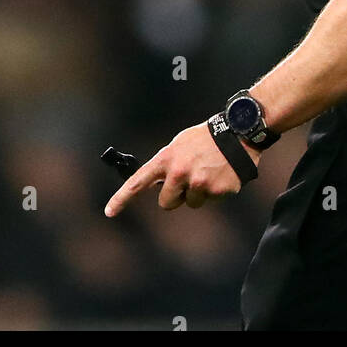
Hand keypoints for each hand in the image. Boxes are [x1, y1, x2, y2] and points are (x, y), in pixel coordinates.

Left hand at [103, 121, 261, 215]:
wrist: (237, 133)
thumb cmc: (206, 138)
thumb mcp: (180, 144)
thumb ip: (167, 164)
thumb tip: (158, 184)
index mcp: (167, 159)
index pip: (138, 182)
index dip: (121, 199)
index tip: (109, 212)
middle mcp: (179, 173)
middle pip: (166, 204)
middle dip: (175, 197)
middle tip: (188, 179)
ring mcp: (198, 183)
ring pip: (191, 204)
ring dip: (198, 193)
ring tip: (208, 171)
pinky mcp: (216, 192)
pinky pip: (210, 201)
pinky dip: (215, 191)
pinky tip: (220, 174)